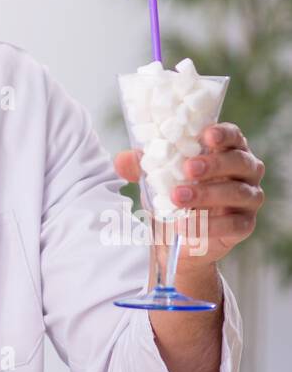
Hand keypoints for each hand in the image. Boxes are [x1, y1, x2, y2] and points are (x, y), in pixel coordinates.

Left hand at [114, 122, 265, 268]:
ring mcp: (249, 198)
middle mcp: (245, 171)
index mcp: (227, 150)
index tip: (206, 135)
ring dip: (207, 194)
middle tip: (188, 169)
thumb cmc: (174, 194)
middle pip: (240, 161)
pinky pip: (235, 224)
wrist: (179, 237)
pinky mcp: (245, 224)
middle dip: (214, 164)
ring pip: (238, 192)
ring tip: (178, 198)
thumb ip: (141, 165)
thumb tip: (121, 161)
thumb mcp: (156, 176)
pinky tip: (187, 225)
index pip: (233, 136)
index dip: (223, 134)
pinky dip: (211, 225)